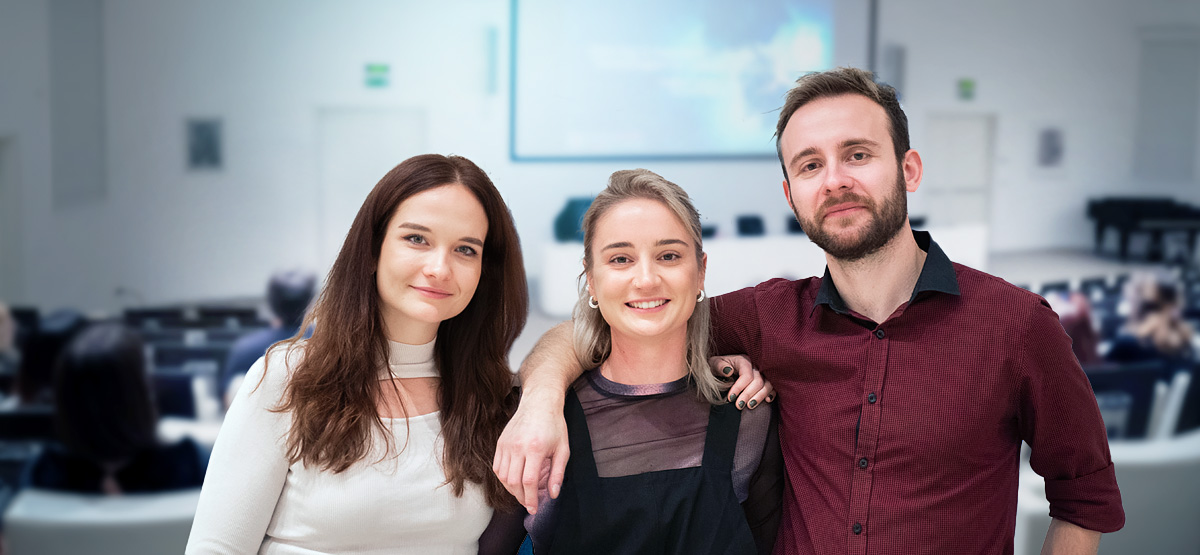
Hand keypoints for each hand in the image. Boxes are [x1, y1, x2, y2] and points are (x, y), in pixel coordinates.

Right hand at [492, 393, 569, 513]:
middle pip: (514, 482)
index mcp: (535, 448)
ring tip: (523, 494)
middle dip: (521, 497)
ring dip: (512, 490)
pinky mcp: (500, 443)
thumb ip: (558, 473)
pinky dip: (503, 479)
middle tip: (529, 504)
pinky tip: (513, 482)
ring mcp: (506, 444)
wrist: (539, 403)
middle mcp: (518, 447)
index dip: (531, 499)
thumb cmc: (554, 425)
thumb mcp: (563, 449)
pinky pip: (497, 467)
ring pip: (503, 476)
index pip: (529, 482)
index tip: (534, 509)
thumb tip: (553, 494)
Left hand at [709, 354, 774, 409]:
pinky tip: (767, 401)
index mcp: (744, 360)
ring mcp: (763, 372)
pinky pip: (774, 386)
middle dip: (748, 395)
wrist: (724, 368)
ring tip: (749, 406)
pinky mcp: (767, 379)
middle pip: (758, 381)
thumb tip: (728, 371)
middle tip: (738, 406)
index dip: (739, 388)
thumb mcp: (714, 363)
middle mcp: (756, 365)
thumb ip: (719, 366)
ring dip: (759, 397)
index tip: (730, 398)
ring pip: (768, 384)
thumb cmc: (719, 366)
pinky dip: (771, 394)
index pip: (746, 375)